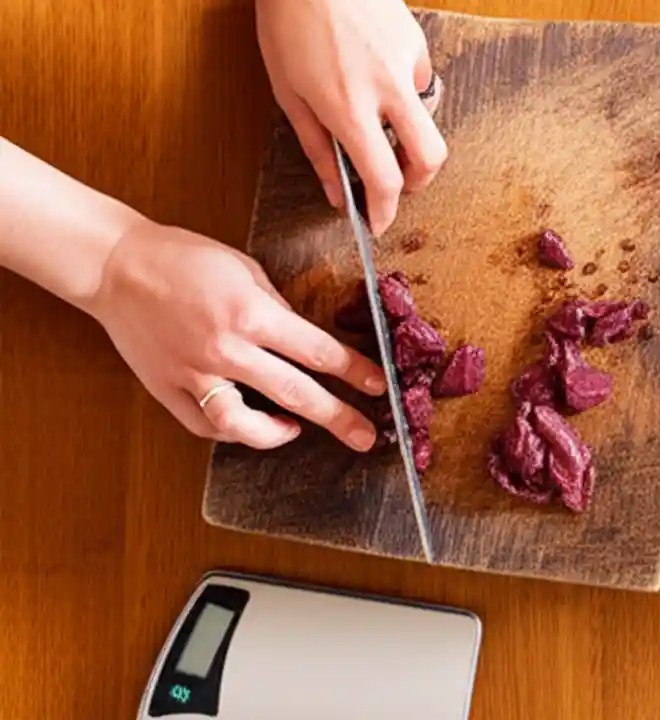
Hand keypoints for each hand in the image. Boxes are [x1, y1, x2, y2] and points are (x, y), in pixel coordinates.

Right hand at [90, 220, 386, 450]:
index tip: (377, 385)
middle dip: (338, 417)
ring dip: (279, 434)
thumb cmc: (183, 259)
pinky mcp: (167, 389)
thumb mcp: (245, 270)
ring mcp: (194, 373)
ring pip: (246, 424)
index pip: (317, 352)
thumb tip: (304, 339)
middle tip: (365, 436)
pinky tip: (253, 425)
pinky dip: (234, 432)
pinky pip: (207, 425)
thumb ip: (278, 308)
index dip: (354, 371)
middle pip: (295, 394)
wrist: (116, 265)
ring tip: (298, 431)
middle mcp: (225, 348)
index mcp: (250, 314)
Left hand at [257, 0, 446, 234]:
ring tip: (375, 116)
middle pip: (431, 158)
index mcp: (348, 107)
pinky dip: (401, 90)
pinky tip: (374, 72)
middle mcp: (386, 89)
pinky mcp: (416, 42)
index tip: (380, 221)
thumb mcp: (288, 92)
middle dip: (419, 182)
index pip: (384, 180)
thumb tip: (336, 193)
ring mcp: (407, 64)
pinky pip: (417, 82)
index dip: (386, 211)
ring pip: (426, 120)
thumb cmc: (288, 21)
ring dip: (407, 133)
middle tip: (397, 185)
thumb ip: (316, 147)